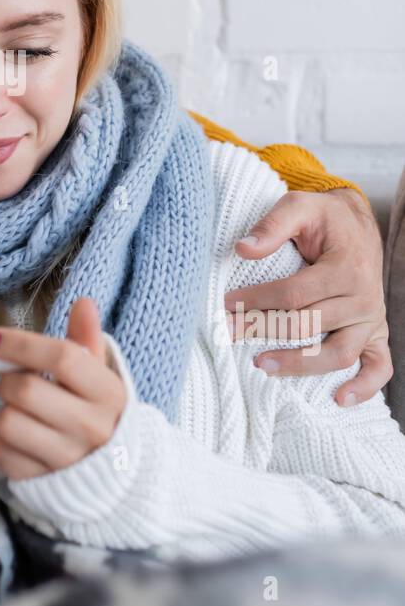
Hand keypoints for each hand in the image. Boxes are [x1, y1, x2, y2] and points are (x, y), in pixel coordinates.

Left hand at [0, 297, 125, 480]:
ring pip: (8, 421)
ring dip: (5, 410)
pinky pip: (1, 451)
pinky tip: (20, 436)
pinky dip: (2, 441)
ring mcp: (67, 458)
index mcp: (109, 393)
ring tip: (21, 410)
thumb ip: (87, 339)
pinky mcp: (41, 480)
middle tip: (12, 379)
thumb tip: (83, 303)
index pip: (63, 357)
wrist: (111, 470)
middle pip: (26, 389)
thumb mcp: (98, 375)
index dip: (20, 343)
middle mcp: (93, 427)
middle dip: (7, 379)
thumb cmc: (95, 410)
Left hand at [223, 187, 391, 406]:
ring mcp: (372, 320)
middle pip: (309, 325)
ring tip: (261, 365)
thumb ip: (272, 225)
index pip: (294, 294)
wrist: (358, 226)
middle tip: (230, 333)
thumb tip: (242, 249)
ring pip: (338, 353)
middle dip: (263, 330)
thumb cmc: (325, 219)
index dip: (257, 301)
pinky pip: (379, 367)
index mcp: (346, 268)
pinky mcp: (376, 334)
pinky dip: (363, 387)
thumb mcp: (300, 206)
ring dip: (300, 364)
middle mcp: (364, 298)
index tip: (226, 304)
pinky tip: (337, 399)